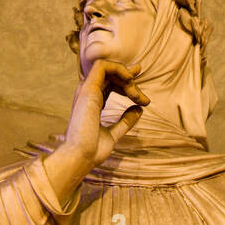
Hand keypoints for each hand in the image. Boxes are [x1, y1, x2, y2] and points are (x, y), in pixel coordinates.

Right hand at [44, 60, 148, 204]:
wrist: (80, 157)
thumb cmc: (92, 151)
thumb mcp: (114, 134)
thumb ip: (125, 121)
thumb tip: (139, 110)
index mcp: (92, 102)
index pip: (110, 83)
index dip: (128, 83)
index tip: (144, 98)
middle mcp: (88, 94)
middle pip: (112, 76)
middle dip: (131, 83)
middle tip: (143, 100)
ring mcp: (86, 90)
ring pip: (108, 68)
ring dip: (126, 77)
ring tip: (136, 95)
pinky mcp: (87, 89)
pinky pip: (103, 66)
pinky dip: (118, 68)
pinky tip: (129, 80)